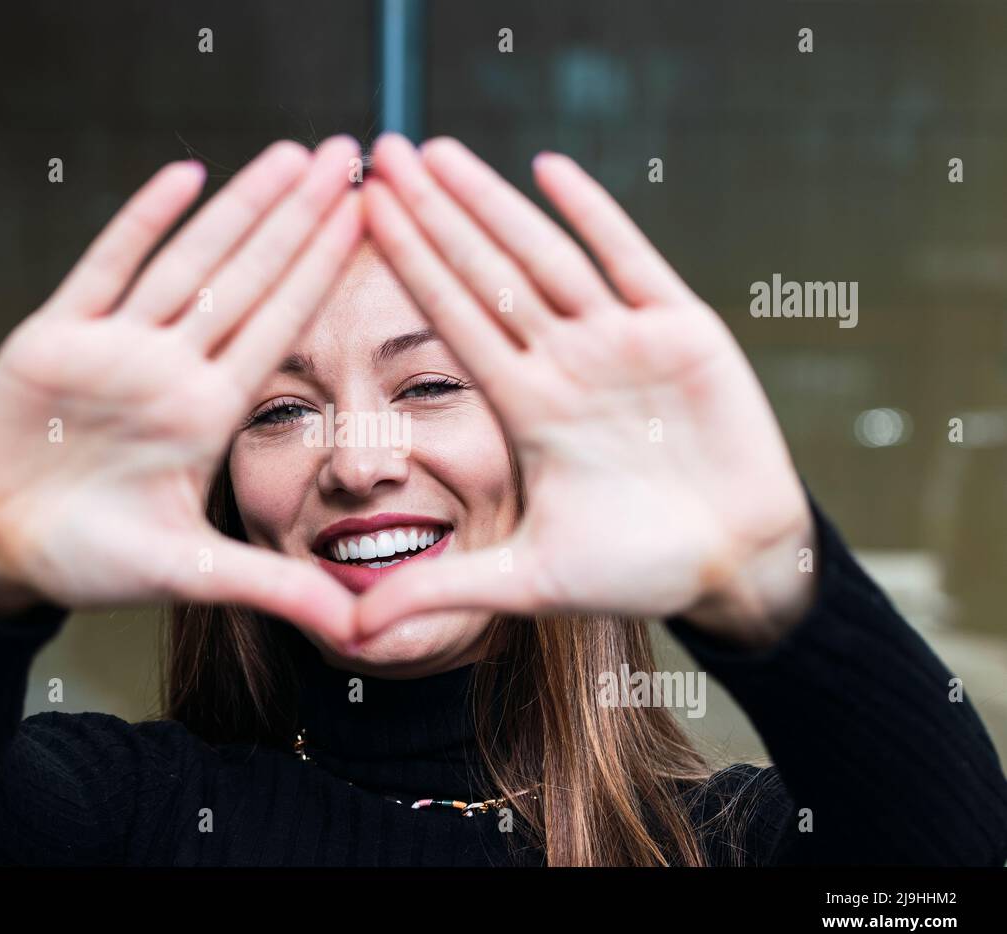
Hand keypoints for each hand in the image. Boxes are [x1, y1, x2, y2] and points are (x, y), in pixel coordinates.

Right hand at [0, 137, 363, 647]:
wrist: (0, 549)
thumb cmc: (94, 561)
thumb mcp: (191, 573)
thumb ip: (273, 588)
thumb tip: (360, 633)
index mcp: (208, 412)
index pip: (281, 327)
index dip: (324, 272)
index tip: (372, 221)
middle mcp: (172, 367)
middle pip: (248, 278)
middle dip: (298, 219)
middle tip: (351, 157)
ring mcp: (117, 346)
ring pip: (190, 260)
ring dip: (238, 207)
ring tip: (291, 155)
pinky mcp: (55, 336)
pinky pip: (105, 265)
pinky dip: (142, 221)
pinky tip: (185, 175)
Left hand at [355, 134, 815, 646]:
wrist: (733, 562)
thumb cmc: (636, 570)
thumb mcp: (529, 579)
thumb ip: (441, 592)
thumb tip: (348, 635)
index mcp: (525, 407)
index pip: (452, 323)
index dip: (407, 269)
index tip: (358, 219)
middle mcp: (562, 362)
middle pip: (484, 274)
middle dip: (433, 216)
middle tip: (378, 153)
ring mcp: (619, 341)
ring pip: (544, 256)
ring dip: (493, 203)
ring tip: (437, 150)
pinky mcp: (681, 330)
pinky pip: (630, 260)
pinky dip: (593, 214)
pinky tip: (549, 169)